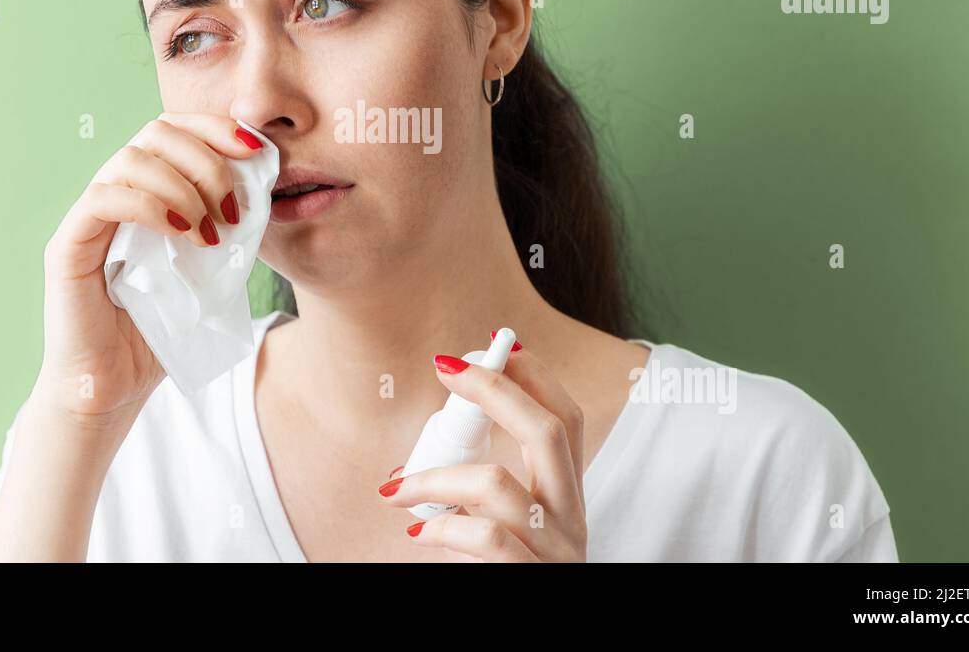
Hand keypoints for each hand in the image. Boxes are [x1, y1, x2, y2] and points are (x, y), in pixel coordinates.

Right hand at [38, 112, 263, 423]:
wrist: (115, 386)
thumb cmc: (162, 330)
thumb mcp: (209, 268)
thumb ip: (226, 225)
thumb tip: (263, 186)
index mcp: (146, 191)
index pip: (175, 130)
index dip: (216, 128)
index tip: (257, 150)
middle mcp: (114, 193)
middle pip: (155, 133)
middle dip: (206, 159)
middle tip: (232, 208)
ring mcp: (87, 217)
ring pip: (130, 158)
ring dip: (183, 187)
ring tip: (208, 231)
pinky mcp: (67, 245)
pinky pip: (103, 198)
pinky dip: (150, 205)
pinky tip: (181, 232)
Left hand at [377, 333, 588, 561]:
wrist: (540, 643)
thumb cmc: (505, 575)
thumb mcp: (507, 526)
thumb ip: (483, 487)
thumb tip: (427, 447)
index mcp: (564, 496)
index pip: (567, 419)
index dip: (536, 375)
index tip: (496, 346)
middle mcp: (570, 518)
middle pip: (551, 431)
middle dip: (495, 391)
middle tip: (445, 371)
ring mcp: (555, 551)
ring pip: (498, 486)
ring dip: (435, 478)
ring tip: (397, 490)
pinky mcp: (530, 580)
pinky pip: (485, 539)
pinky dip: (443, 528)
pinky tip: (420, 533)